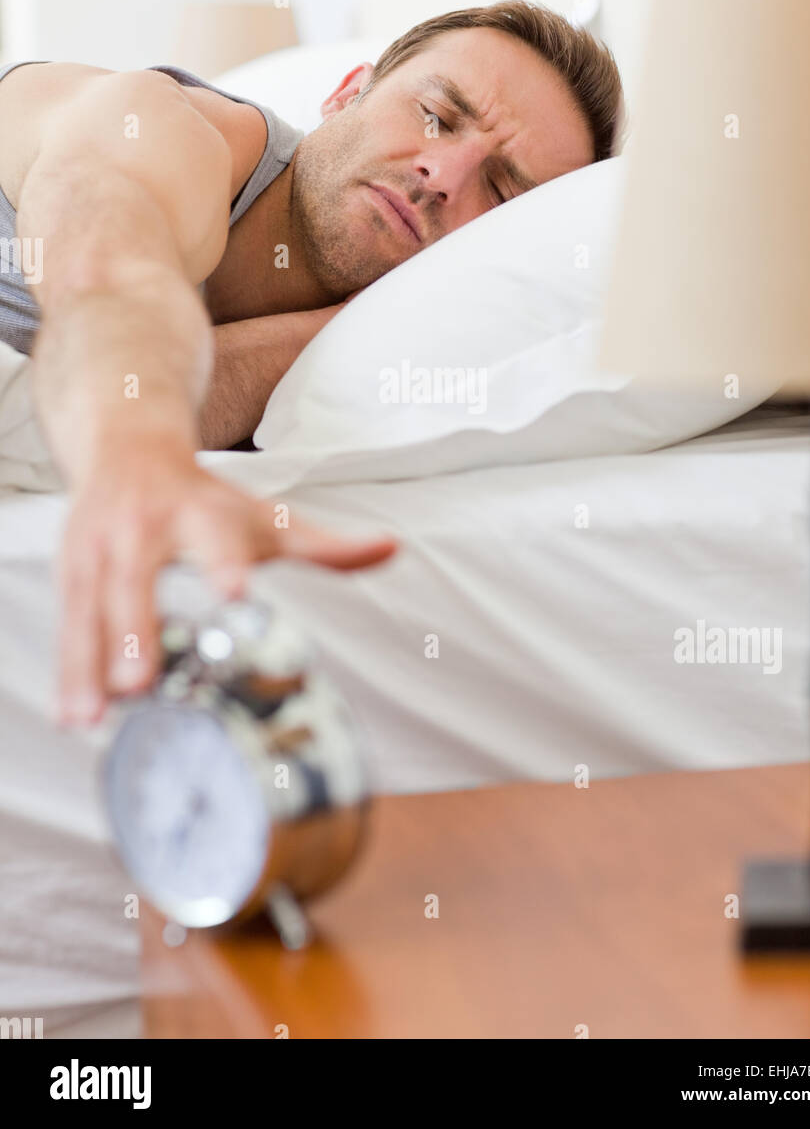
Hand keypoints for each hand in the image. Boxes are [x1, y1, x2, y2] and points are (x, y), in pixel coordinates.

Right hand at [57, 434, 396, 725]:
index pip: (216, 538)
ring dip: (90, 661)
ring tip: (94, 714)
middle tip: (139, 680)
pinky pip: (70, 623)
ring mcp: (101, 550)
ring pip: (91, 607)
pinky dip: (69, 668)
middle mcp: (145, 528)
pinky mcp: (73, 571)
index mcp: (200, 512)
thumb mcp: (264, 516)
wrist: (127, 444)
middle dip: (135, 628)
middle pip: (137, 579)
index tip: (234, 590)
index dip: (225, 562)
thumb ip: (325, 544)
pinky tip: (76, 713)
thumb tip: (392, 547)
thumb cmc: (203, 495)